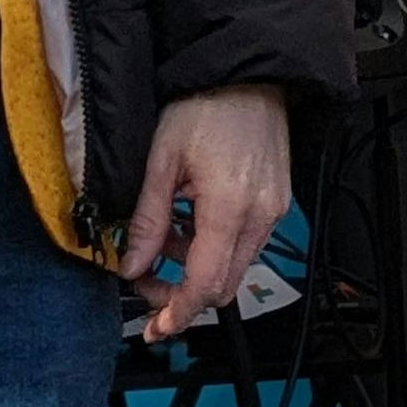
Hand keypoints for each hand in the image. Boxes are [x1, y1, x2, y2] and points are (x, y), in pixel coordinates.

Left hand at [120, 85, 293, 341]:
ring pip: (234, 266)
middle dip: (182, 295)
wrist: (248, 77)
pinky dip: (213, 248)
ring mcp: (273, 210)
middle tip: (147, 285)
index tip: (155, 329)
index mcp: (230, 208)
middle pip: (224, 285)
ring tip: (163, 244)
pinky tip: (188, 226)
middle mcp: (260, 215)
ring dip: (196, 270)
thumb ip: (146, 221)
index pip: (206, 284)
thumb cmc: (206, 107)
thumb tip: (131, 265)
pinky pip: (245, 243)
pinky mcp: (276, 202)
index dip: (177, 313)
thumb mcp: (160, 162)